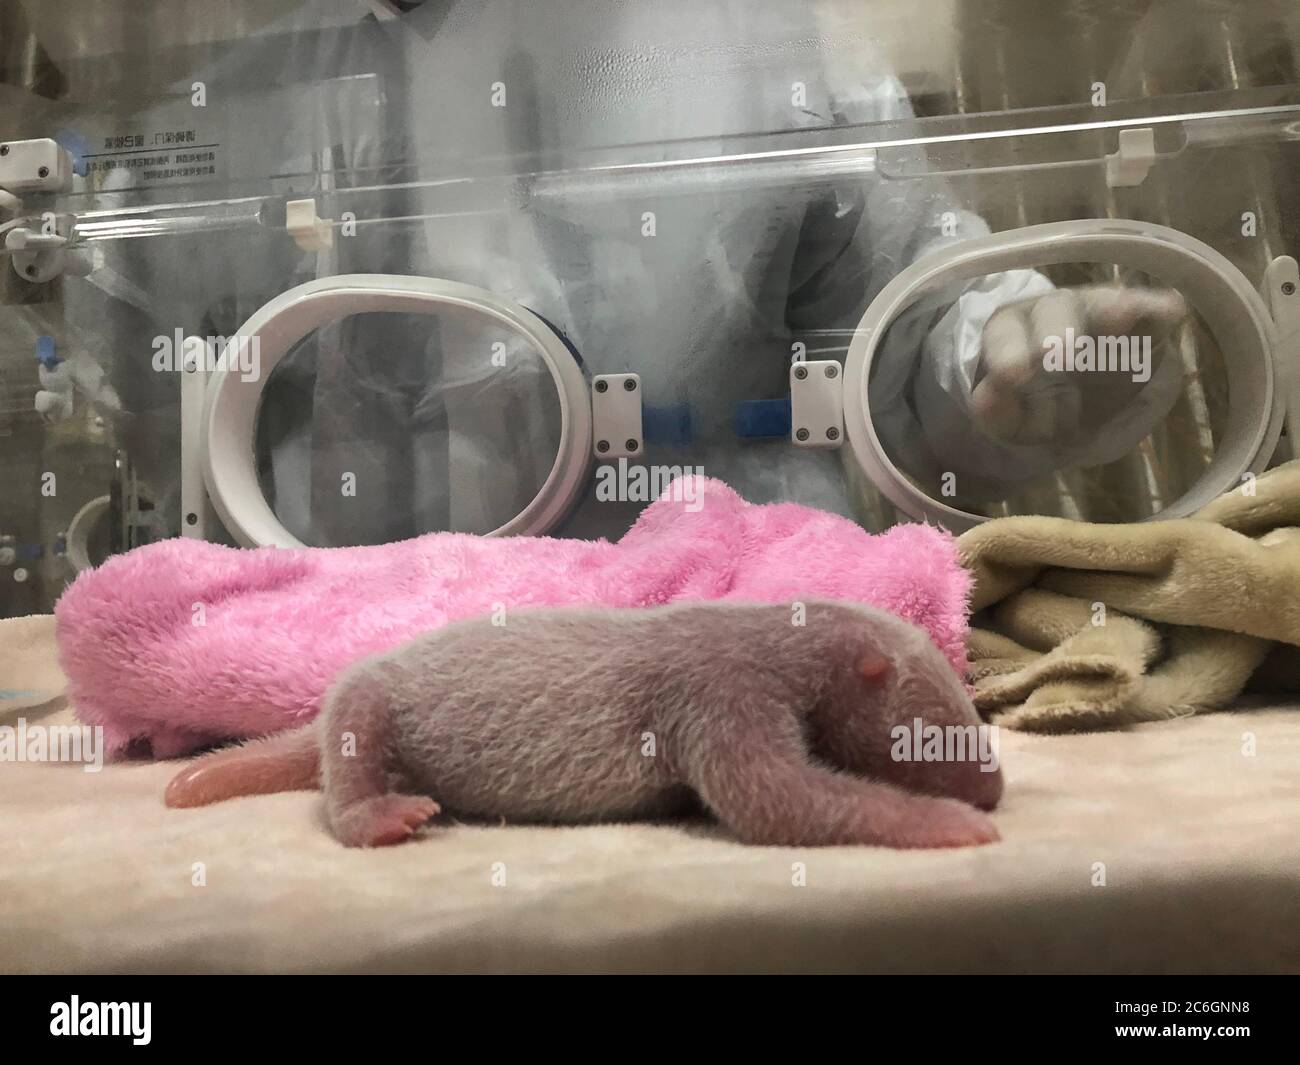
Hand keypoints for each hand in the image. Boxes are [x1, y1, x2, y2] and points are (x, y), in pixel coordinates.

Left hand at [970, 285, 1187, 446]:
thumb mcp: (1011, 419)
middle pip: (1053, 311)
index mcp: (1011, 331)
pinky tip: (1172, 311)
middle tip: (1058, 356)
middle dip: (1056, 332)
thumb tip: (986, 399)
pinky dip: (1158, 309)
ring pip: (1102, 304)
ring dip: (1112, 308)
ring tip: (1122, 314)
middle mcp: (1052, 313)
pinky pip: (1148, 314)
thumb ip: (997, 413)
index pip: (1004, 335)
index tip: (1014, 376)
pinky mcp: (1139, 326)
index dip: (1009, 353)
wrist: (1075, 408)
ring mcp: (1098, 313)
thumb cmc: (1034, 408)